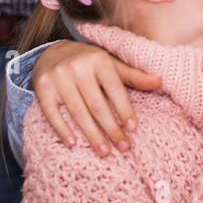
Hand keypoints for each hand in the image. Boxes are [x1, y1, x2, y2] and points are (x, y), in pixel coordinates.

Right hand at [34, 41, 160, 153]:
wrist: (52, 50)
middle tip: (123, 148)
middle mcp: (78, 67)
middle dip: (111, 129)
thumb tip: (160, 81)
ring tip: (104, 152)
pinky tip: (73, 144)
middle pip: (97, 104)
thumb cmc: (88, 62)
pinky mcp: (42, 87)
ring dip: (91, 135)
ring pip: (77, 111)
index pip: (115, 89)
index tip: (133, 129)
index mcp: (99, 60)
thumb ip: (134, 75)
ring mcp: (59, 77)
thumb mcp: (111, 64)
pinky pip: (52, 112)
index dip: (125, 109)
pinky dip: (62, 129)